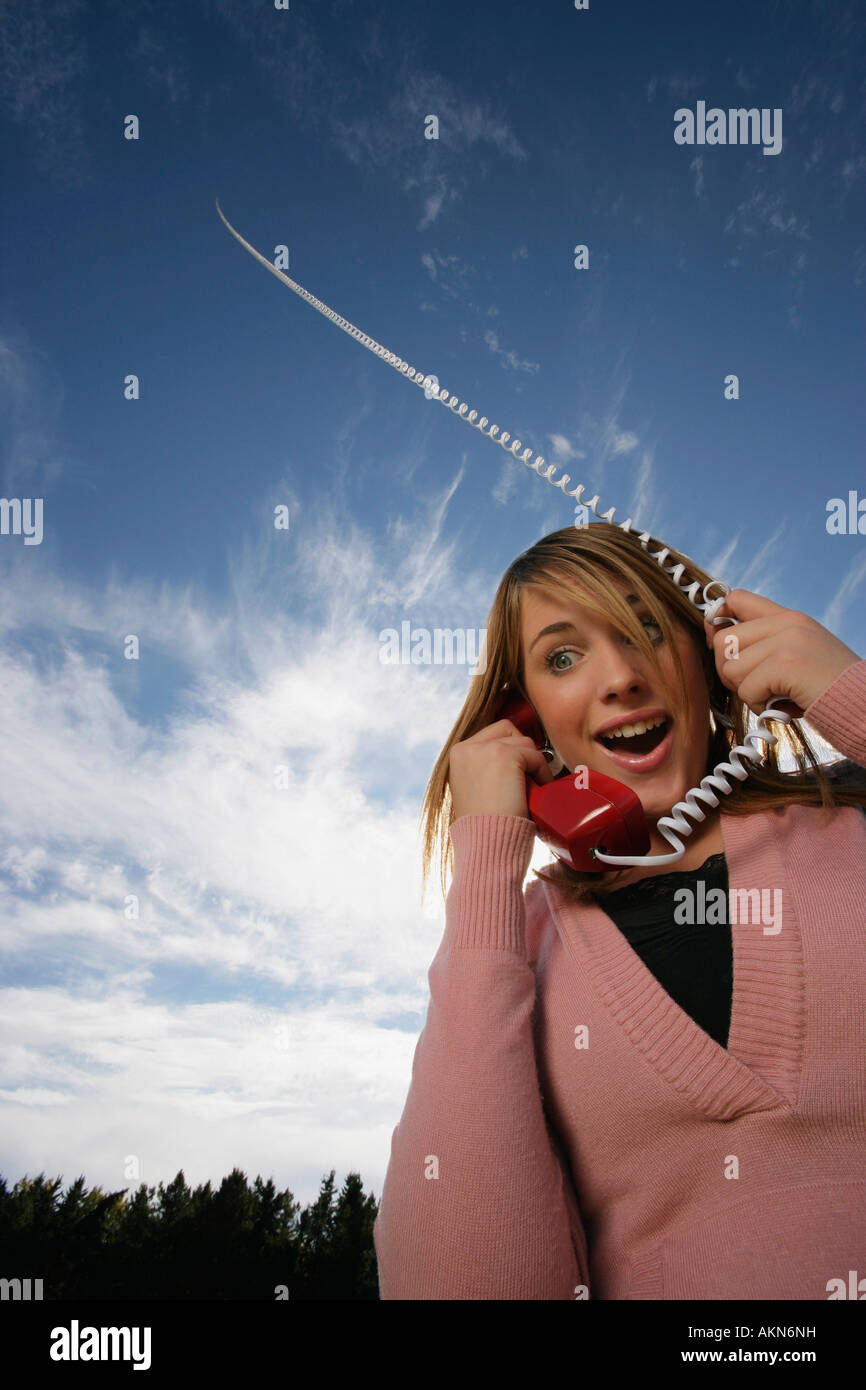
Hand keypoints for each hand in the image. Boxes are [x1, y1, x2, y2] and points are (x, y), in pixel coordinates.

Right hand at [449, 717, 555, 820]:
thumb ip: (485, 769)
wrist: (485, 844)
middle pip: (507, 729)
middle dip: (522, 750)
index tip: (519, 773)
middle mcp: (467, 747)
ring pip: (524, 742)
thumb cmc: (484, 826)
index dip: (511, 749)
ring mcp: (484, 749)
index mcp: (457, 755)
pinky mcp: (504, 755)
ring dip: (533, 764)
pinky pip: (535, 755)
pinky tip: (538, 792)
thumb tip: (514, 759)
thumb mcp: (474, 790)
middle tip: (529, 776)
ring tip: (533, 789)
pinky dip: (542, 773)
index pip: (492, 734)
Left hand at [703, 589, 860, 718]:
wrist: (865, 706)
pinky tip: (782, 706)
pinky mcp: (786, 663)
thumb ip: (766, 644)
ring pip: (730, 668)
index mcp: (790, 617)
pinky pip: (746, 688)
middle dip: (731, 672)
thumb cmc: (827, 689)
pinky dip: (759, 705)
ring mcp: (787, 640)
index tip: (722, 648)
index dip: (718, 622)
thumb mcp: (799, 654)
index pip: (735, 598)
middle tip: (757, 687)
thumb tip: (717, 641)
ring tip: (775, 696)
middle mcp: (788, 622)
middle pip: (724, 640)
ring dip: (747, 692)